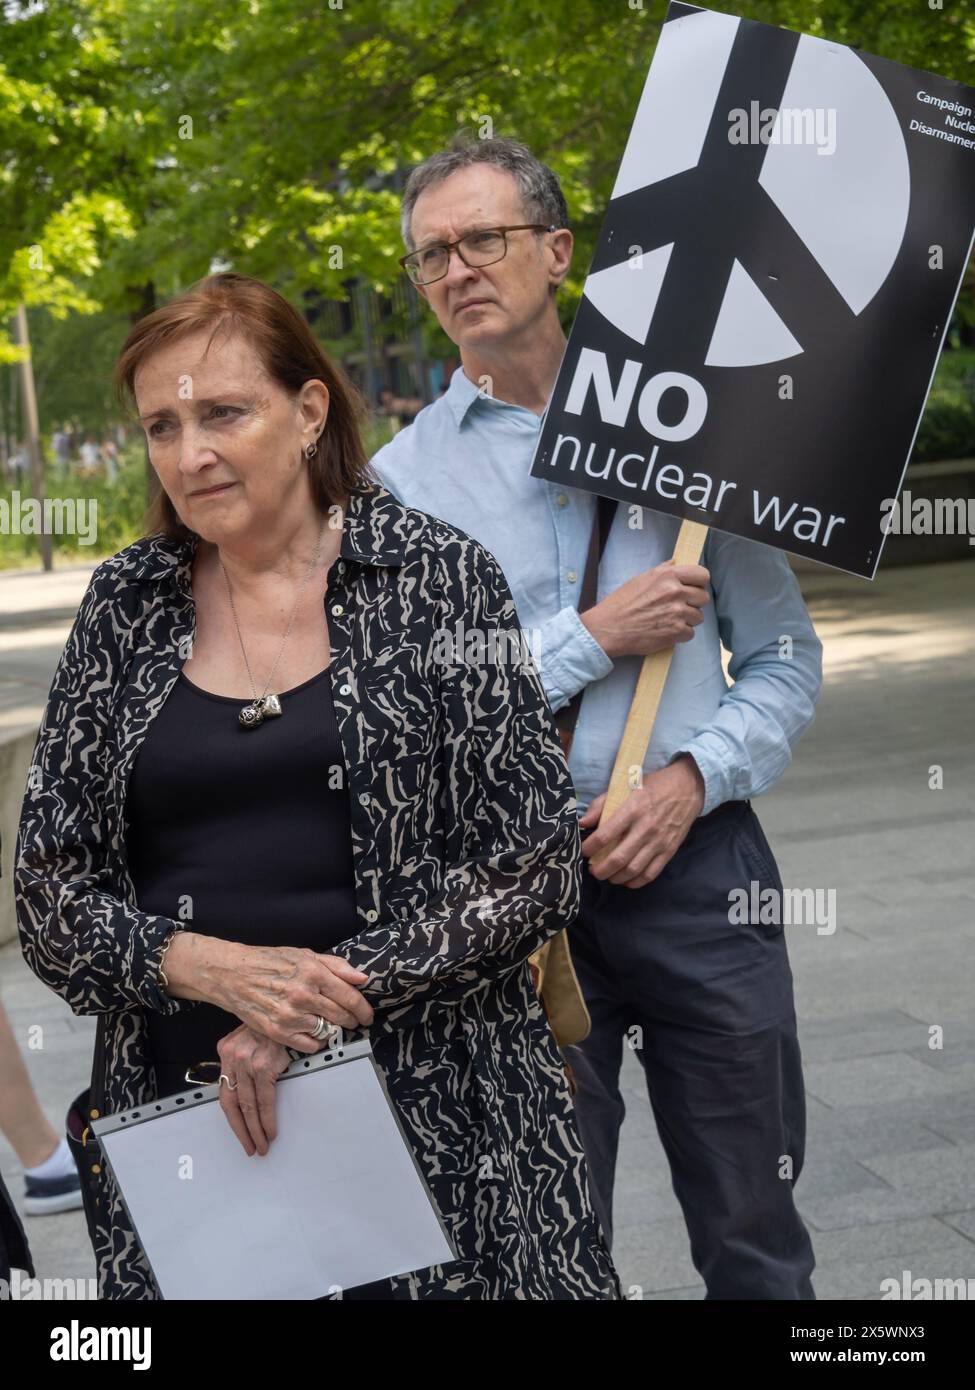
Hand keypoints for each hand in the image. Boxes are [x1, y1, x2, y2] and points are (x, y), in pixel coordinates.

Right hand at [210, 945, 374, 1051]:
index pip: (349, 996)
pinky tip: (312, 1031)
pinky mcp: (278, 1032)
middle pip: (341, 1016)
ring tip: (329, 1023)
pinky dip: (316, 1041)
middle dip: (353, 1021)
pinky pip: (309, 1045)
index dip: (363, 1009)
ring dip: (333, 1029)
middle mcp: (303, 995)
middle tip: (354, 1022)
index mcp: (312, 972)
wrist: (234, 975)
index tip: (367, 1015)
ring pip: (327, 1031)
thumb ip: (336, 967)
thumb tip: (362, 979)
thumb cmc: (270, 962)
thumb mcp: (305, 955)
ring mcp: (290, 1015)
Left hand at [216, 1024, 291, 1156]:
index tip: (240, 1132)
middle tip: (250, 1146)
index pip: (224, 1093)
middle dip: (241, 1130)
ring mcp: (247, 1060)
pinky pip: (265, 1099)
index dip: (232, 1118)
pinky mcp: (264, 1064)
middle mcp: (233, 1055)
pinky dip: (267, 1119)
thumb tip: (253, 1088)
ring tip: (262, 1144)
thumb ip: (248, 1060)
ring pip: (247, 1106)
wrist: (291, 1004)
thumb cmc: (276, 1022)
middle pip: (232, 1103)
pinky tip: (271, 1130)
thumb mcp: (254, 1037)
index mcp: (227, 1050)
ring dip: (255, 1130)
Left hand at [580, 756, 704, 886]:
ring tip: (607, 876)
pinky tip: (626, 880)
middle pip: (618, 858)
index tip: (583, 850)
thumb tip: (582, 823)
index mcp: (632, 809)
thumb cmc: (653, 786)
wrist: (688, 787)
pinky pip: (651, 873)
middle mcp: (646, 828)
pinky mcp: (670, 850)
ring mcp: (659, 841)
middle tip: (593, 870)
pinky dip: (636, 882)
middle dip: (600, 869)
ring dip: (616, 877)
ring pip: (633, 869)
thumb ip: (601, 805)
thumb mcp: (625, 787)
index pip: (605, 835)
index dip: (590, 847)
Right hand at [581, 563, 710, 658]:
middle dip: (694, 603)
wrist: (608, 628)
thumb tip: (675, 563)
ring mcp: (677, 613)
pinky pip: (690, 633)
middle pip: (703, 597)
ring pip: (698, 617)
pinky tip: (666, 631)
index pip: (702, 575)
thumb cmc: (620, 604)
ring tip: (670, 620)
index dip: (700, 583)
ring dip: (687, 620)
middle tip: (680, 607)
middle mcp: (675, 592)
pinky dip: (680, 635)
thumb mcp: (640, 579)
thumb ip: (662, 571)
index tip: (694, 588)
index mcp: (667, 576)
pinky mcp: (676, 632)